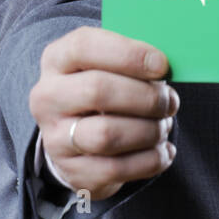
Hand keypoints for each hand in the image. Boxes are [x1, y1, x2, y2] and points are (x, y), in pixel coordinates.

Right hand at [29, 25, 178, 200]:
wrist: (76, 136)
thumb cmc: (105, 88)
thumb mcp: (109, 64)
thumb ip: (133, 60)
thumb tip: (167, 67)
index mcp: (57, 59)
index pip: (84, 47)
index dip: (129, 54)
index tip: (162, 65)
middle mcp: (47, 97)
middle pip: (98, 90)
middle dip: (146, 96)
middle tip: (170, 101)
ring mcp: (55, 138)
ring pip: (107, 135)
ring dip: (149, 130)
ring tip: (163, 125)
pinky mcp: (72, 171)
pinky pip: (116, 169)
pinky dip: (151, 160)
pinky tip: (163, 150)